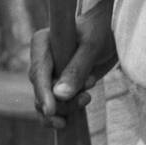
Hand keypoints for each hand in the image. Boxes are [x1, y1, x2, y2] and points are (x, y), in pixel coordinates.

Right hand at [28, 0, 116, 129]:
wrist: (108, 33)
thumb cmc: (99, 31)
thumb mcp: (91, 47)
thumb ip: (77, 69)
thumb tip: (59, 95)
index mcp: (41, 44)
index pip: (37, 73)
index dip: (42, 93)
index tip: (50, 111)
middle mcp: (40, 61)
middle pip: (42, 92)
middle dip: (61, 103)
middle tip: (86, 98)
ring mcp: (47, 75)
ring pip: (46, 103)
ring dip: (66, 108)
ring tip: (87, 98)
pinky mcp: (57, 86)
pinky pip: (53, 107)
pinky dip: (64, 112)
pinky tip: (77, 111)